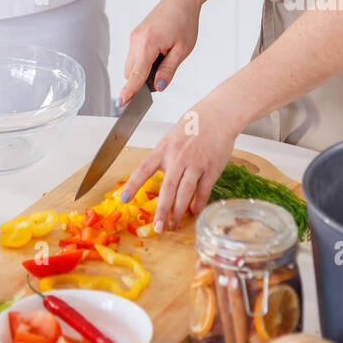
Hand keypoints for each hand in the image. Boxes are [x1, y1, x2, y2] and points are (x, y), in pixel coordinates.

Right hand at [117, 0, 200, 106]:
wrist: (180, 0)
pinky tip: (161, 53)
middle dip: (142, 81)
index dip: (129, 91)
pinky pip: (135, 55)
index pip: (136, 74)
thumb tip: (158, 87)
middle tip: (163, 76)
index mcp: (148, 44)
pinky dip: (144, 61)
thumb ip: (168, 70)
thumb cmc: (184, 21)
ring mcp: (134, 37)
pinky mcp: (136, 35)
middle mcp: (136, 40)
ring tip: (166, 58)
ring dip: (144, 70)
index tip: (121, 103)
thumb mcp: (182, 50)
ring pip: (132, 64)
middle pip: (131, 72)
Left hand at [118, 98, 239, 232]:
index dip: (133, 185)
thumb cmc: (193, 126)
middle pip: (168, 188)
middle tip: (158, 227)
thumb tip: (158, 178)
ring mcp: (195, 163)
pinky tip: (193, 212)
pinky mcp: (211, 169)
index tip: (124, 199)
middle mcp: (178, 157)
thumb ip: (165, 157)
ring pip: (185, 192)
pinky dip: (198, 204)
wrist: (218, 116)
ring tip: (173, 225)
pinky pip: (203, 191)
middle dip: (162, 210)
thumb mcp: (171, 137)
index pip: (144, 168)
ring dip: (178, 212)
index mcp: (164, 148)